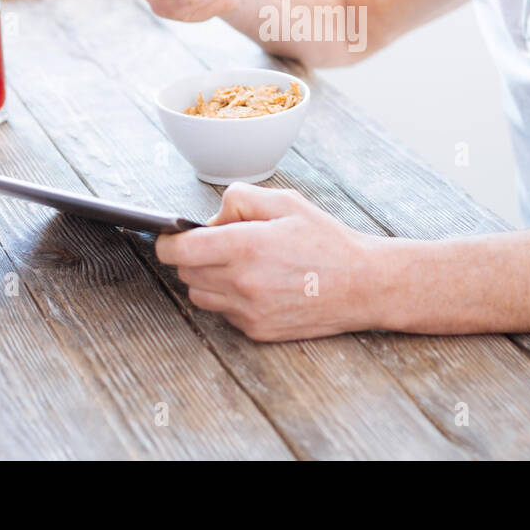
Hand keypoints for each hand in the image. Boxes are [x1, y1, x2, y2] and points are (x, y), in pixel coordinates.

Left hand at [155, 184, 384, 340]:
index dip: (168, 241)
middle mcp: (242, 283)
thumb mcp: (286, 202)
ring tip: (240, 264)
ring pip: (199, 294)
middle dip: (193, 255)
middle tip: (221, 244)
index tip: (172, 236)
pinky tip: (257, 285)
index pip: (178, 250)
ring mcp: (248, 311)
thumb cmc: (327, 240)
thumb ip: (240, 198)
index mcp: (246, 247)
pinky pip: (223, 313)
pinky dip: (229, 298)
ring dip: (208, 278)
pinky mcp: (256, 331)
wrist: (362, 285)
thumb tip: (211, 218)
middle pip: (185, 272)